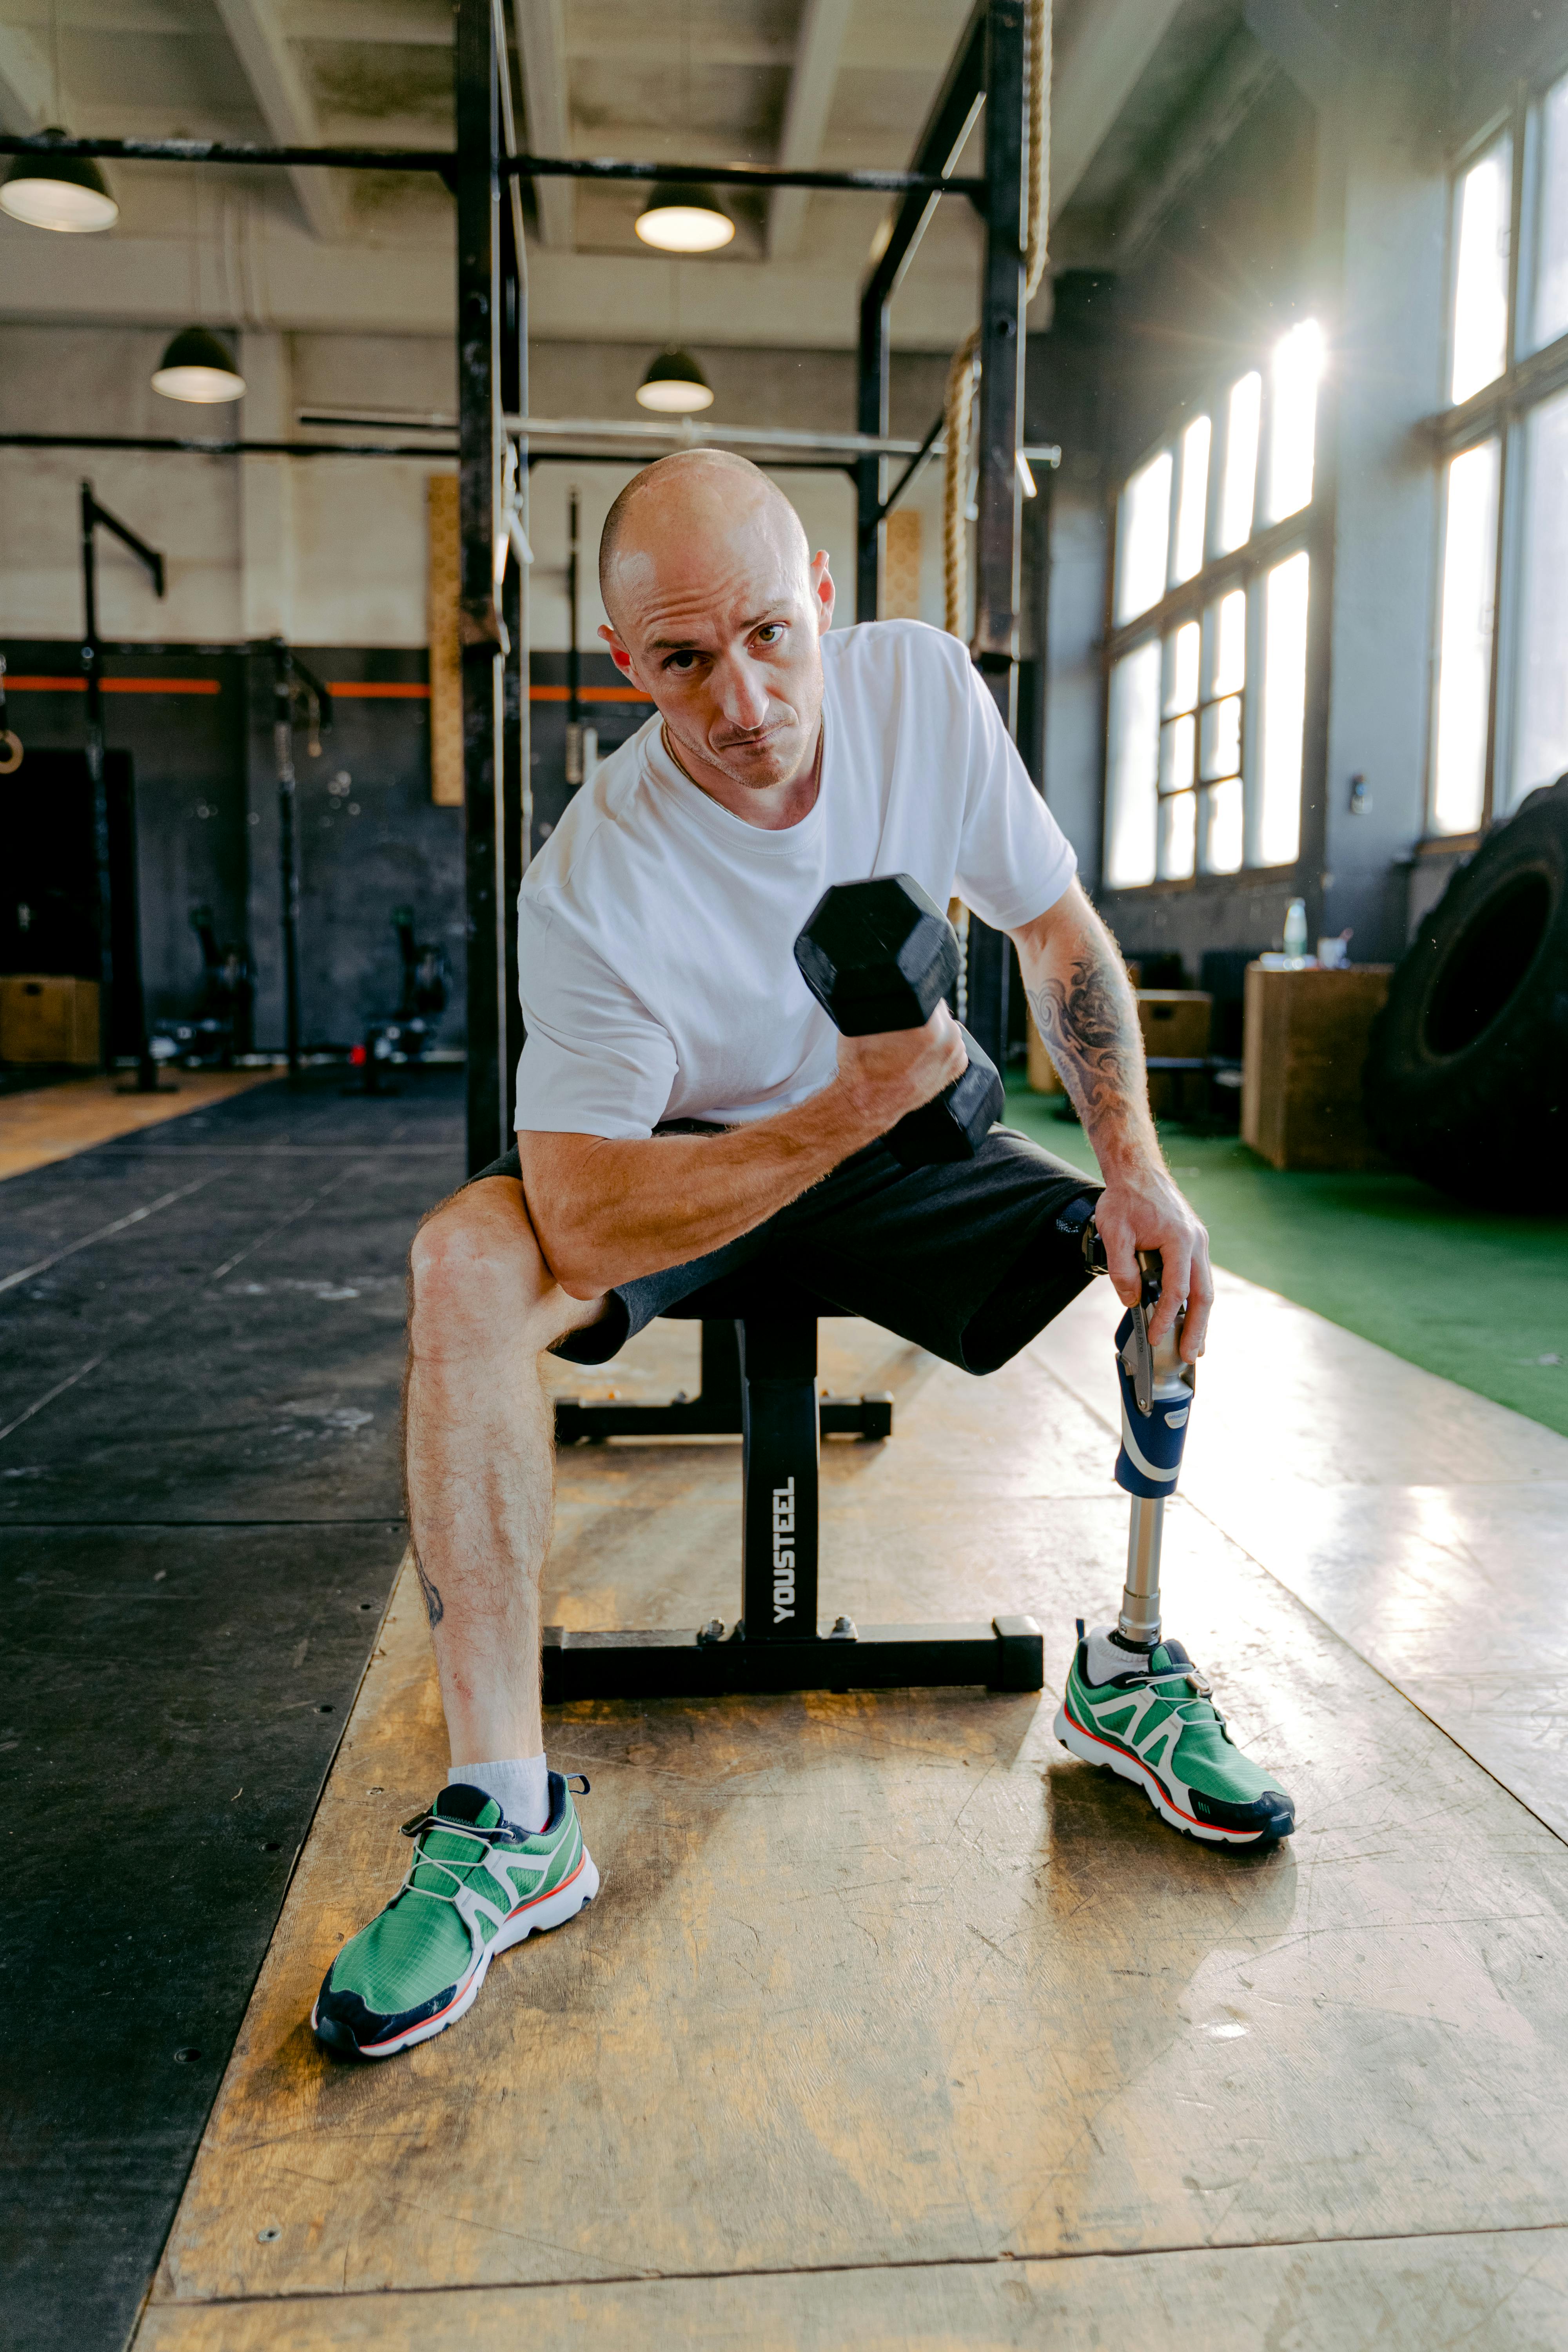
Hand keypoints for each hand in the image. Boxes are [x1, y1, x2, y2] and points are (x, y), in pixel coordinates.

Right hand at [835, 1001, 967, 1138]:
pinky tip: (919, 1053)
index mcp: (928, 1025)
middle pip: (937, 1008)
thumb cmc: (860, 1064)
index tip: (901, 1002)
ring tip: (908, 1042)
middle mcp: (949, 1039)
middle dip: (922, 1011)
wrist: (866, 1103)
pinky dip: (938, 1046)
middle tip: (900, 1025)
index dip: (912, 992)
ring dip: (931, 1029)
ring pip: (945, 1026)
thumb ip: (882, 997)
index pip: (926, 988)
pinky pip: (950, 1044)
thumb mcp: (861, 1021)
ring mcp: (955, 1054)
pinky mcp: (957, 1067)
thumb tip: (888, 981)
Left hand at [1094, 1162, 1212, 1361]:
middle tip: (1190, 1356)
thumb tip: (1132, 1301)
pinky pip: (1199, 1277)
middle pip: (1203, 1294)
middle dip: (1197, 1328)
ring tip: (1196, 1346)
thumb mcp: (1114, 1232)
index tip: (1154, 1337)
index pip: (1176, 1289)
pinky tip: (1190, 1316)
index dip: (1165, 1317)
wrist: (1138, 1170)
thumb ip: (1122, 1269)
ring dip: (1201, 1318)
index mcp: (1178, 1239)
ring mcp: (1199, 1242)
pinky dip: (1196, 1300)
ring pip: (1206, 1287)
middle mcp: (1196, 1242)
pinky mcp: (1194, 1243)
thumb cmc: (1125, 1197)